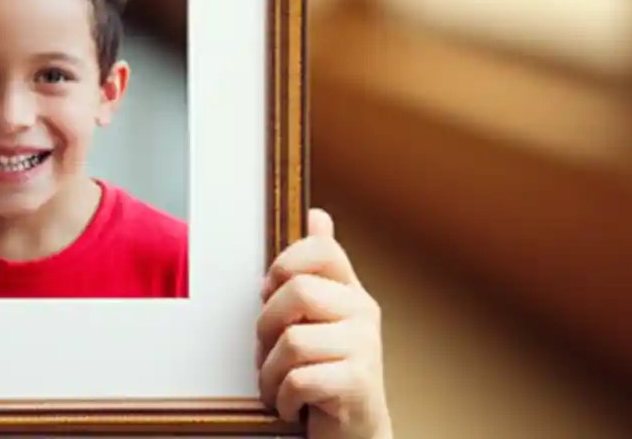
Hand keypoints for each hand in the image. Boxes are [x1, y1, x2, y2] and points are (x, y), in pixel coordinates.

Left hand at [257, 209, 392, 438]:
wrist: (353, 435)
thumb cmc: (323, 373)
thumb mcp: (316, 320)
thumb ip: (312, 272)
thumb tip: (318, 215)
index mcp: (349, 291)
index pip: (322, 250)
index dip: (286, 264)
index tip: (269, 293)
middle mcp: (363, 312)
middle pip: (297, 292)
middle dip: (266, 328)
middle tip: (268, 355)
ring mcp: (365, 347)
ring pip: (292, 340)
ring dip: (271, 373)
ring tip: (278, 387)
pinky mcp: (359, 383)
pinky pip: (299, 378)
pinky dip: (283, 398)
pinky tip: (291, 407)